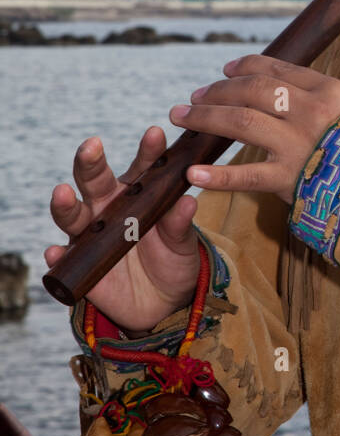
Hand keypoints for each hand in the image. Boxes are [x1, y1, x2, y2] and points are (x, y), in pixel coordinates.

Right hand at [45, 128, 200, 332]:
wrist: (163, 302)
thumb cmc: (173, 260)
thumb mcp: (182, 243)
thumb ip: (180, 224)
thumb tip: (188, 202)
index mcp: (137, 193)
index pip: (142, 166)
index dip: (148, 150)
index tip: (156, 134)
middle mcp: (108, 207)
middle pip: (93, 180)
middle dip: (90, 162)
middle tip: (91, 146)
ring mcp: (90, 234)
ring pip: (71, 214)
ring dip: (64, 203)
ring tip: (62, 192)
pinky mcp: (78, 264)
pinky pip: (64, 259)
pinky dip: (58, 255)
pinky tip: (55, 253)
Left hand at [170, 55, 339, 200]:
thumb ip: (316, 96)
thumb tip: (276, 80)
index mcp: (327, 91)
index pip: (276, 69)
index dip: (245, 67)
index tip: (226, 69)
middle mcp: (311, 113)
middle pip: (253, 91)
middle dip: (218, 90)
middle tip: (194, 96)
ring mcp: (299, 146)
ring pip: (242, 122)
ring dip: (206, 118)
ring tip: (182, 117)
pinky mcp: (290, 180)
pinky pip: (247, 176)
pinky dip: (217, 176)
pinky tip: (193, 174)